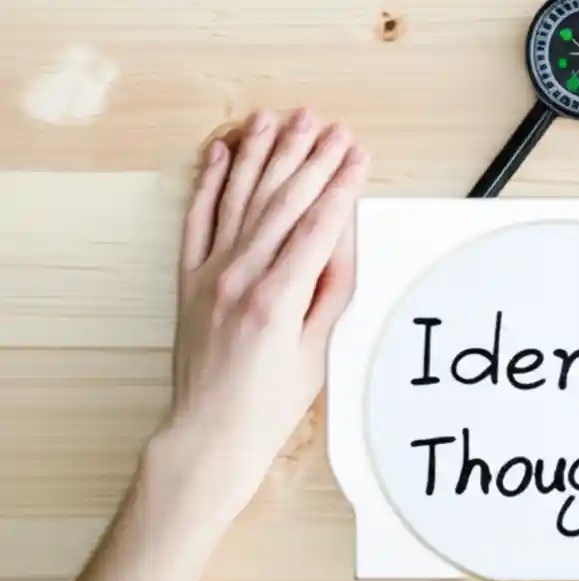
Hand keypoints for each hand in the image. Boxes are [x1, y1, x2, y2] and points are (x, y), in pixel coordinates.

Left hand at [149, 108, 368, 523]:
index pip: (318, 225)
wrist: (208, 433)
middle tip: (332, 127)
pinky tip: (225, 151)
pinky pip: (199, 218)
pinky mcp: (189, 278)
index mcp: (278, 298)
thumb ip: (330, 294)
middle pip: (281, 201)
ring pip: (241, 198)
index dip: (341, 185)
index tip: (358, 155)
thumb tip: (342, 244)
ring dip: (264, 154)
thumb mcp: (317, 353)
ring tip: (283, 119)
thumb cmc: (267, 405)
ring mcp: (210, 274)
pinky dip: (211, 181)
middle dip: (310, 158)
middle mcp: (240, 277)